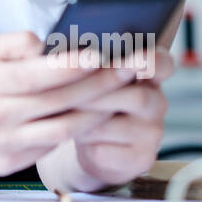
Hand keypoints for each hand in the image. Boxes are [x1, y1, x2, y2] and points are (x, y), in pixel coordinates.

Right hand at [0, 30, 141, 187]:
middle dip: (100, 82)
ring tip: (123, 91)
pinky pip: (54, 145)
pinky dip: (79, 129)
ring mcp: (7, 143)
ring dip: (98, 109)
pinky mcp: (13, 163)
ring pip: (65, 127)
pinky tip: (98, 113)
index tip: (101, 51)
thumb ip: (10, 44)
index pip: (37, 74)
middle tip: (130, 67)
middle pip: (59, 100)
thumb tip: (45, 42)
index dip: (71, 64)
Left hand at [68, 47, 175, 187]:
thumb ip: (80, 61)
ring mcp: (152, 133)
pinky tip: (75, 136)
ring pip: (112, 125)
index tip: (139, 59)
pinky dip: (83, 144)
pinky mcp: (140, 159)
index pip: (162, 64)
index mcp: (147, 75)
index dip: (155, 61)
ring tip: (62, 112)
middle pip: (137, 96)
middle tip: (66, 91)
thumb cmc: (90, 103)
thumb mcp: (91, 79)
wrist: (94, 148)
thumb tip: (39, 43)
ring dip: (81, 119)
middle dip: (97, 93)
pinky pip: (105, 150)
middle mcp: (157, 103)